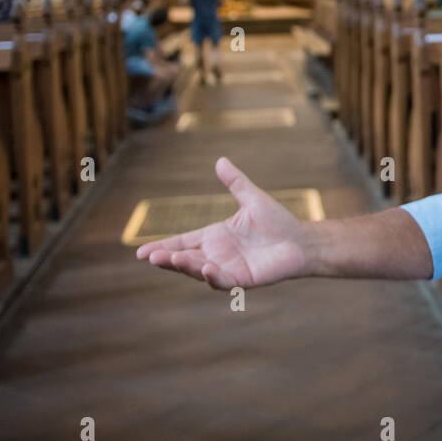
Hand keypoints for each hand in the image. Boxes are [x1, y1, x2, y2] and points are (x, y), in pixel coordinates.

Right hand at [136, 157, 311, 288]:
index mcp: (214, 236)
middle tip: (150, 257)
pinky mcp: (243, 279)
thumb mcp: (252, 198)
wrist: (300, 239)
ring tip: (172, 259)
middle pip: (185, 259)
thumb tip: (220, 160)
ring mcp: (228, 268)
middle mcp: (217, 254)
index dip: (163, 248)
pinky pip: (224, 280)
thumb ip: (235, 182)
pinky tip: (207, 268)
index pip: (182, 243)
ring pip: (199, 271)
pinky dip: (214, 276)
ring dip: (186, 267)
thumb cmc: (278, 221)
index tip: (141, 253)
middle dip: (167, 259)